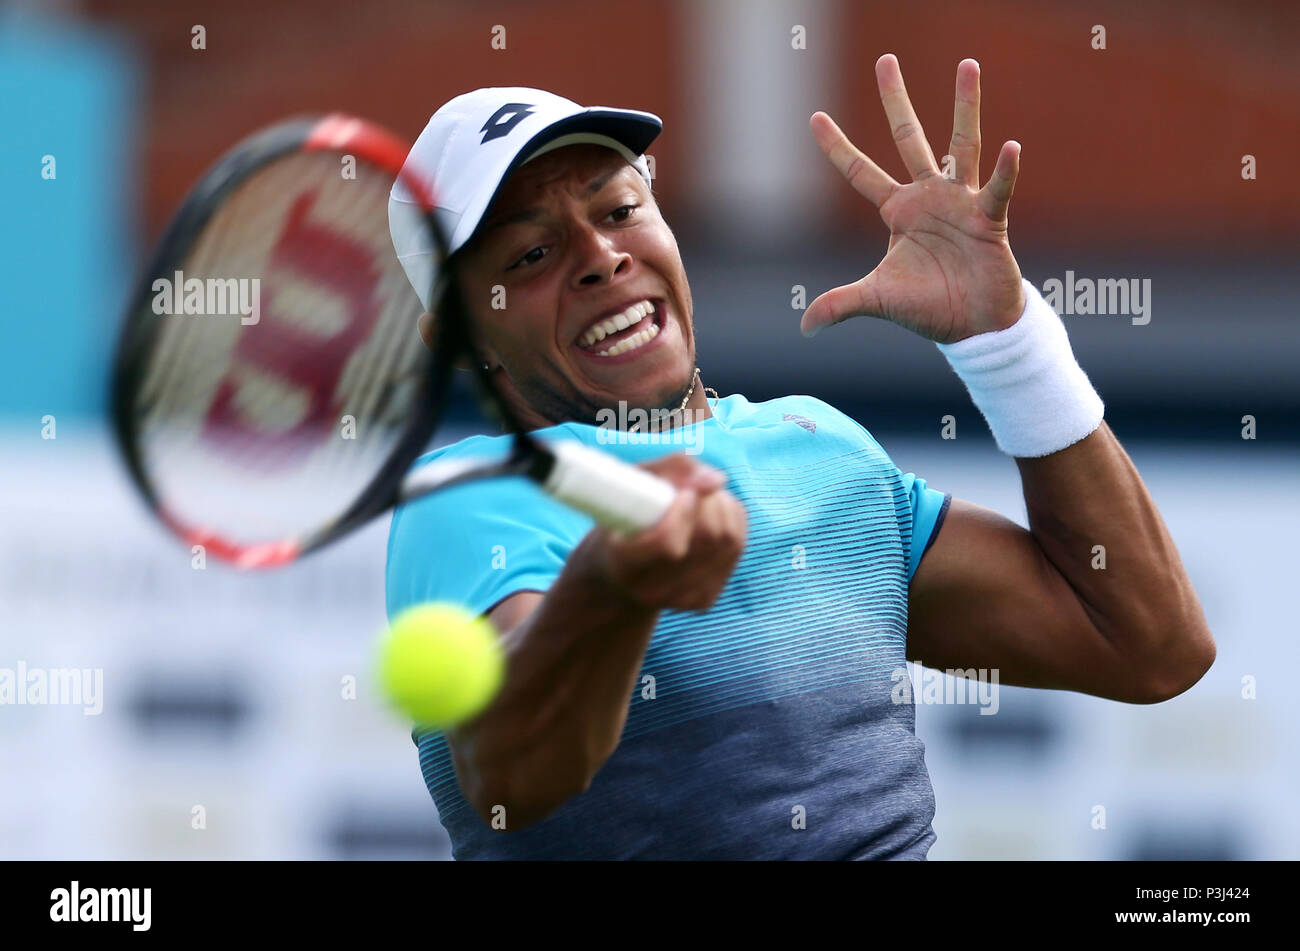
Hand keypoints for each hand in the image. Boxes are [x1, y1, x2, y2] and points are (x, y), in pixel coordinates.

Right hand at [585, 453, 746, 612]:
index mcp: (623, 564)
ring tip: (701, 499)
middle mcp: (652, 590)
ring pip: (729, 541)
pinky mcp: (705, 598)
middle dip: (708, 503)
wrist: (621, 570)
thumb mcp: (634, 482)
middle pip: (707, 538)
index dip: (683, 512)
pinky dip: (732, 521)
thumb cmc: (625, 515)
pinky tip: (711, 516)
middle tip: (692, 489)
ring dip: (723, 508)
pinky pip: (737, 547)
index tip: (683, 493)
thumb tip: (717, 481)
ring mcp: (681, 598)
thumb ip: (672, 469)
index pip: (668, 544)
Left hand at [802, 55, 1025, 343]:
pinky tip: (1010, 146)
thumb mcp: (877, 300)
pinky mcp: (989, 218)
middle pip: (907, 138)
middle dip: (895, 100)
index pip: (859, 172)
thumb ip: (841, 305)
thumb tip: (804, 327)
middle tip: (885, 60)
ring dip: (964, 105)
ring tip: (967, 65)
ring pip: (961, 143)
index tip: (814, 117)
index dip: (837, 147)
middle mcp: (927, 197)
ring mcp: (960, 202)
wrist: (974, 326)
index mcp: (898, 211)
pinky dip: (1003, 170)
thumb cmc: (928, 307)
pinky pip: (996, 189)